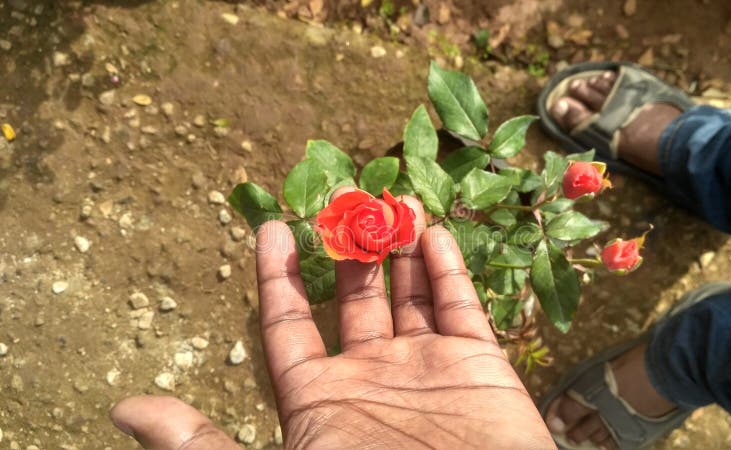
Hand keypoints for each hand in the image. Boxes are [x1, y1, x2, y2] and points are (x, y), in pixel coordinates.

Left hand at [111, 196, 554, 448]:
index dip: (279, 276)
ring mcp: (427, 369)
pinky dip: (448, 269)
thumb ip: (203, 443)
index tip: (270, 227)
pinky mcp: (479, 367)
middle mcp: (372, 377)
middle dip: (348, 248)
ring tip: (392, 201)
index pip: (289, 324)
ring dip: (400, 247)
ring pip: (407, 294)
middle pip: (353, 297)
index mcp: (321, 399)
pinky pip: (460, 307)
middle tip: (343, 196)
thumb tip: (123, 409)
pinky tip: (432, 231)